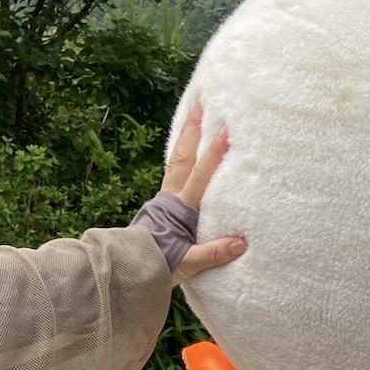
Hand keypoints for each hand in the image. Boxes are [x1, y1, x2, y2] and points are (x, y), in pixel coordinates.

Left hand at [159, 102, 243, 282]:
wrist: (129, 268)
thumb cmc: (158, 265)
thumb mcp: (188, 263)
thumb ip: (213, 252)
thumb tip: (241, 242)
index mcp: (181, 208)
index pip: (200, 175)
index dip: (214, 154)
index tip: (225, 131)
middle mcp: (172, 197)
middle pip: (184, 155)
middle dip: (194, 128)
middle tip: (202, 101)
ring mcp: (165, 197)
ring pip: (177, 158)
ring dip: (186, 134)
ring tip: (194, 112)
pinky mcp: (163, 203)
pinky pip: (174, 169)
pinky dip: (182, 151)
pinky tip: (186, 145)